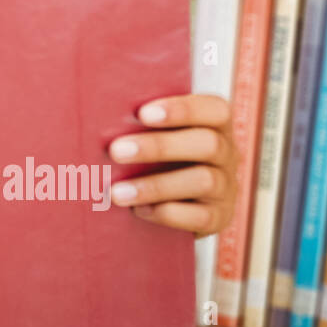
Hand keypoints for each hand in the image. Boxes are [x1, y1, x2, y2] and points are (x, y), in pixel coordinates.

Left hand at [106, 94, 236, 237]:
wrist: (181, 203)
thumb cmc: (159, 155)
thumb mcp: (158, 134)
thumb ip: (142, 124)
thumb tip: (98, 114)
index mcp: (215, 124)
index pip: (214, 110)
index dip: (182, 109)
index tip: (142, 113)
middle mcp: (227, 154)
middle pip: (207, 144)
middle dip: (159, 147)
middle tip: (116, 151)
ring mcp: (227, 187)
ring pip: (203, 181)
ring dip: (155, 185)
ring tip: (117, 192)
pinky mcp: (219, 217)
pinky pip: (200, 216)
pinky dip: (167, 213)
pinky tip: (139, 211)